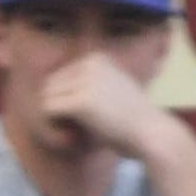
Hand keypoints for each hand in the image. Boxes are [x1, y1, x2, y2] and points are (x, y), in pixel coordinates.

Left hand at [38, 52, 178, 161]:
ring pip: (46, 98)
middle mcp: (90, 63)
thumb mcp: (109, 90)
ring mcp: (85, 81)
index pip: (59, 77)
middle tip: (71, 129)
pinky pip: (48, 111)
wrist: (150, 132)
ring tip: (71, 133)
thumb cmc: (131, 120)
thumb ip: (86, 87)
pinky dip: (52, 127)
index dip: (63, 101)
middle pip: (49, 86)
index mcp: (96, 58)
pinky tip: (69, 136)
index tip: (78, 119)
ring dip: (53, 119)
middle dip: (55, 109)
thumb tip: (50, 93)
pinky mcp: (80, 101)